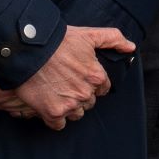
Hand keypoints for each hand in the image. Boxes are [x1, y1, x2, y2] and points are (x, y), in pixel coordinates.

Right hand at [0, 23, 135, 130]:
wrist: (28, 50)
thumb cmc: (57, 41)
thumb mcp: (88, 34)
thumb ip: (112, 39)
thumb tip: (131, 47)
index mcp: (96, 77)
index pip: (102, 88)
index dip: (91, 83)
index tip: (79, 77)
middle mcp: (85, 93)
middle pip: (89, 102)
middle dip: (80, 94)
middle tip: (65, 83)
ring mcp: (69, 104)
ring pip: (76, 114)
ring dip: (69, 106)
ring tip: (56, 93)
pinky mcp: (53, 113)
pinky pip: (59, 124)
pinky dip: (55, 117)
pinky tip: (49, 104)